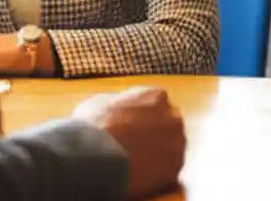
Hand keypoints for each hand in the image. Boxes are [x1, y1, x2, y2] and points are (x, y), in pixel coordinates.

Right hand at [72, 87, 186, 199]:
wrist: (95, 155)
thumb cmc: (93, 126)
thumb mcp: (100, 102)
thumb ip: (119, 104)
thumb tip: (117, 110)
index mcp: (156, 96)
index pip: (156, 104)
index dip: (141, 117)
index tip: (131, 126)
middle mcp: (173, 116)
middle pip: (167, 126)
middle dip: (154, 135)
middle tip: (135, 145)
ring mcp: (177, 143)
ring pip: (171, 149)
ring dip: (158, 154)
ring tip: (136, 163)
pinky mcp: (175, 169)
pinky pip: (169, 170)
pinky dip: (157, 173)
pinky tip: (140, 175)